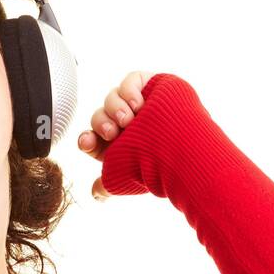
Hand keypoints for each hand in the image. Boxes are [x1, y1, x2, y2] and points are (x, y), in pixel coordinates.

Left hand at [77, 70, 154, 199]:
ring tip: (127, 119)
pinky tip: (137, 104)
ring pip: (112, 98)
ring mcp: (139, 104)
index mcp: (117, 145)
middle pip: (100, 116)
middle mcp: (126, 124)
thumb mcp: (125, 179)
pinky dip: (129, 90)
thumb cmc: (157, 167)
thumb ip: (107, 184)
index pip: (92, 138)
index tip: (87, 143)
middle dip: (102, 123)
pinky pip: (131, 80)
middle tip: (112, 132)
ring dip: (115, 107)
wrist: (186, 153)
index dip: (86, 139)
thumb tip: (95, 194)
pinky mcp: (152, 86)